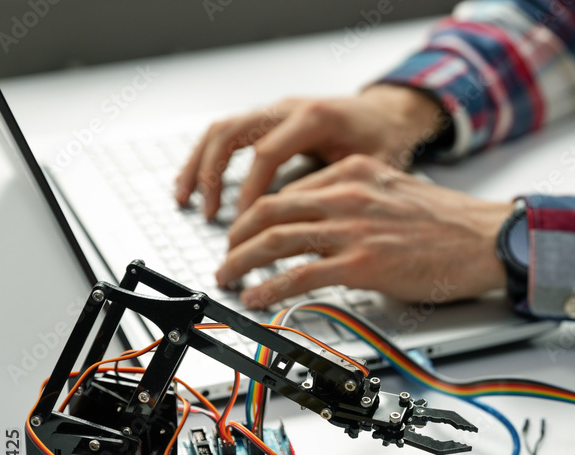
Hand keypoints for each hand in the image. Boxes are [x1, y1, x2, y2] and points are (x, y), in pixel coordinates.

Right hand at [175, 85, 445, 219]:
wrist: (388, 113)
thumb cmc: (385, 139)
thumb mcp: (373, 167)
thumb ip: (341, 190)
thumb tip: (312, 226)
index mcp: (314, 117)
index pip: (267, 152)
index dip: (251, 190)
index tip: (243, 222)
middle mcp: (288, 108)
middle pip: (232, 133)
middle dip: (212, 175)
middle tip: (208, 213)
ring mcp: (274, 111)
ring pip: (221, 130)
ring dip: (199, 164)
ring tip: (186, 198)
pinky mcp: (269, 120)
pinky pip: (228, 134)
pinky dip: (208, 158)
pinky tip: (198, 185)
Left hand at [214, 154, 511, 307]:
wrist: (486, 238)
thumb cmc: (451, 222)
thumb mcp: (396, 192)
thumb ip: (358, 202)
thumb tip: (328, 226)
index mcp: (353, 173)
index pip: (288, 190)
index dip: (258, 214)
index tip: (250, 232)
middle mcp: (346, 195)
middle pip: (268, 209)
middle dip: (237, 235)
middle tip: (227, 254)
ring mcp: (352, 230)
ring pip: (274, 240)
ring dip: (241, 261)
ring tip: (229, 277)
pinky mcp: (361, 264)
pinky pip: (298, 275)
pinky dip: (268, 287)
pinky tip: (257, 296)